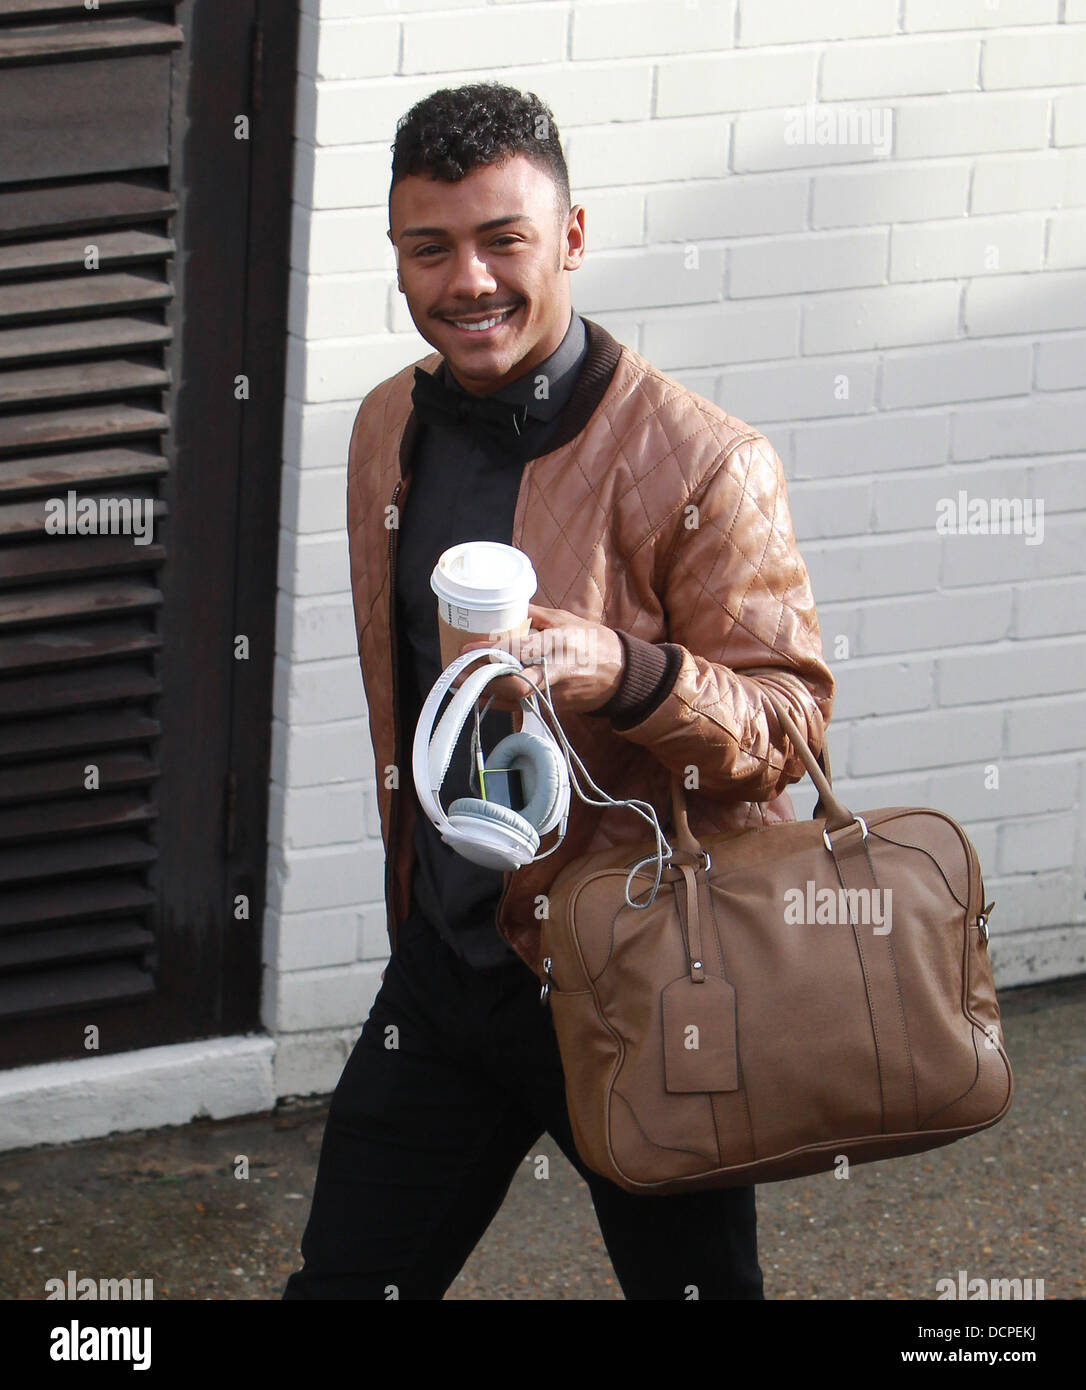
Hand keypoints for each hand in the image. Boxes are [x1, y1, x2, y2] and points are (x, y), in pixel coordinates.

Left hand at [452, 602, 624, 713]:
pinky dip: (498, 701)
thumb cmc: (593, 642)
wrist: (621, 674)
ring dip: (484, 693)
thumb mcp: (566, 620)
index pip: (521, 650)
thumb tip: (504, 605)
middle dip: (483, 681)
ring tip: (460, 683)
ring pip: (515, 699)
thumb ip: (534, 614)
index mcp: (561, 643)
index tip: (467, 648)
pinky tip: (479, 693)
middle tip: (458, 673)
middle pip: (516, 684)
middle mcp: (558, 670)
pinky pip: (520, 706)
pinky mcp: (554, 707)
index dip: (491, 652)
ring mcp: (556, 693)